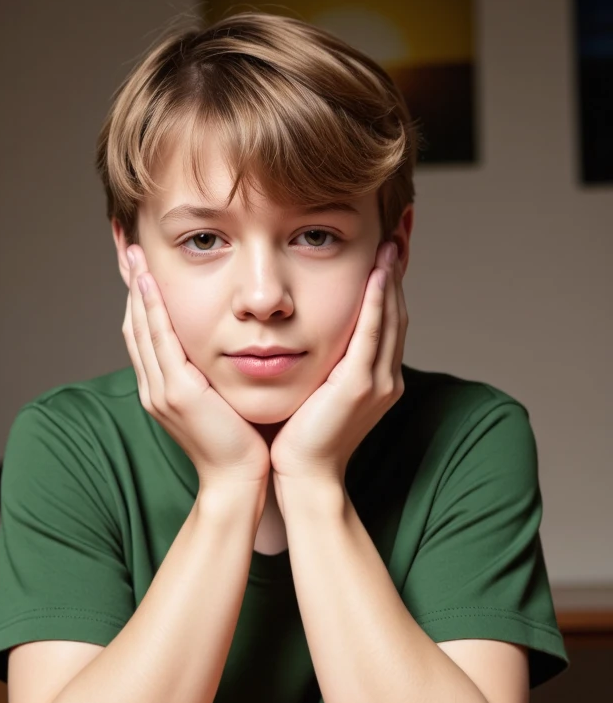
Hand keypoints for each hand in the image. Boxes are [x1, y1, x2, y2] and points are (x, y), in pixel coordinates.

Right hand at [123, 245, 270, 492]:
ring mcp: (159, 390)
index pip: (144, 334)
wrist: (239, 481)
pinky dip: (152, 310)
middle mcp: (153, 386)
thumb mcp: (221, 402)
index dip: (139, 299)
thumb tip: (225, 349)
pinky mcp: (176, 393)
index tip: (140, 266)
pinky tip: (149, 283)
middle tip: (125, 246)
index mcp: (162, 388)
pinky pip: (159, 341)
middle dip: (130, 284)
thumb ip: (214, 376)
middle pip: (133, 324)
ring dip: (136, 288)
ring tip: (131, 252)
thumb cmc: (240, 444)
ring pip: (140, 327)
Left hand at [270, 240, 407, 504]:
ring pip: (392, 317)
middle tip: (402, 225)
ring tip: (395, 237)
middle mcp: (385, 377)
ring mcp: (377, 382)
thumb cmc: (299, 438)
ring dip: (393, 275)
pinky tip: (377, 272)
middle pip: (398, 310)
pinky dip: (378, 301)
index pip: (388, 318)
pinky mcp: (360, 387)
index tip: (390, 242)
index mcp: (375, 378)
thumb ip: (321, 361)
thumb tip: (304, 332)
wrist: (303, 477)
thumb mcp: (315, 390)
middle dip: (399, 267)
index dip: (390, 279)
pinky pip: (373, 334)